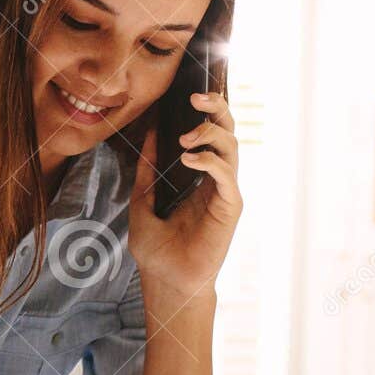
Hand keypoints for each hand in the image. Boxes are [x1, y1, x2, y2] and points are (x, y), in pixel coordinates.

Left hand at [128, 90, 242, 306]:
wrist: (164, 281)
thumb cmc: (156, 249)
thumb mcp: (142, 201)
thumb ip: (147, 169)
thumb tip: (150, 134)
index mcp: (199, 175)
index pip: (210, 132)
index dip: (205, 109)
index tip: (185, 94)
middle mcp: (217, 179)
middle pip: (228, 130)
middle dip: (216, 108)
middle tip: (195, 99)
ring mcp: (225, 192)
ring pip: (232, 147)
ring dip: (210, 134)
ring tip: (185, 139)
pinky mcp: (230, 208)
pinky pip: (227, 176)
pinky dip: (210, 161)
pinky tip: (189, 159)